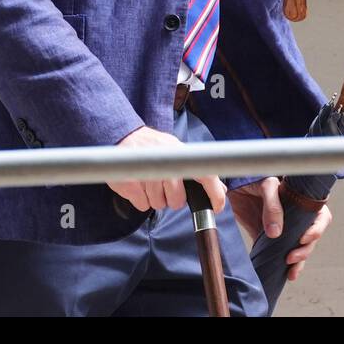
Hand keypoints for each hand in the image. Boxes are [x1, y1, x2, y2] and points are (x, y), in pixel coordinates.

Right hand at [108, 125, 226, 213]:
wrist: (123, 136)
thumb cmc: (152, 147)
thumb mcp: (177, 150)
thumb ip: (197, 169)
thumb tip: (220, 187)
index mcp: (180, 153)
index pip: (205, 175)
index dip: (215, 194)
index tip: (217, 207)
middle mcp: (165, 164)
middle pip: (177, 200)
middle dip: (172, 199)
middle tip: (164, 186)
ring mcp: (147, 175)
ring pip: (159, 204)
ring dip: (155, 198)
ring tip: (149, 180)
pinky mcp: (131, 185)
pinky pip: (143, 205)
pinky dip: (141, 199)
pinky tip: (139, 183)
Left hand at [228, 177, 331, 281]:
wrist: (233, 185)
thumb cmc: (254, 179)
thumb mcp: (267, 186)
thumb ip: (273, 206)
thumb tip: (276, 233)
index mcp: (301, 201)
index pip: (320, 217)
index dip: (316, 229)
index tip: (303, 238)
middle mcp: (295, 217)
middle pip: (311, 237)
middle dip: (305, 250)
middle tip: (291, 257)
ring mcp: (284, 229)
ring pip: (299, 248)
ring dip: (298, 261)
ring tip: (290, 271)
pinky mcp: (269, 239)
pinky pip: (280, 254)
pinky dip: (283, 266)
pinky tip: (283, 273)